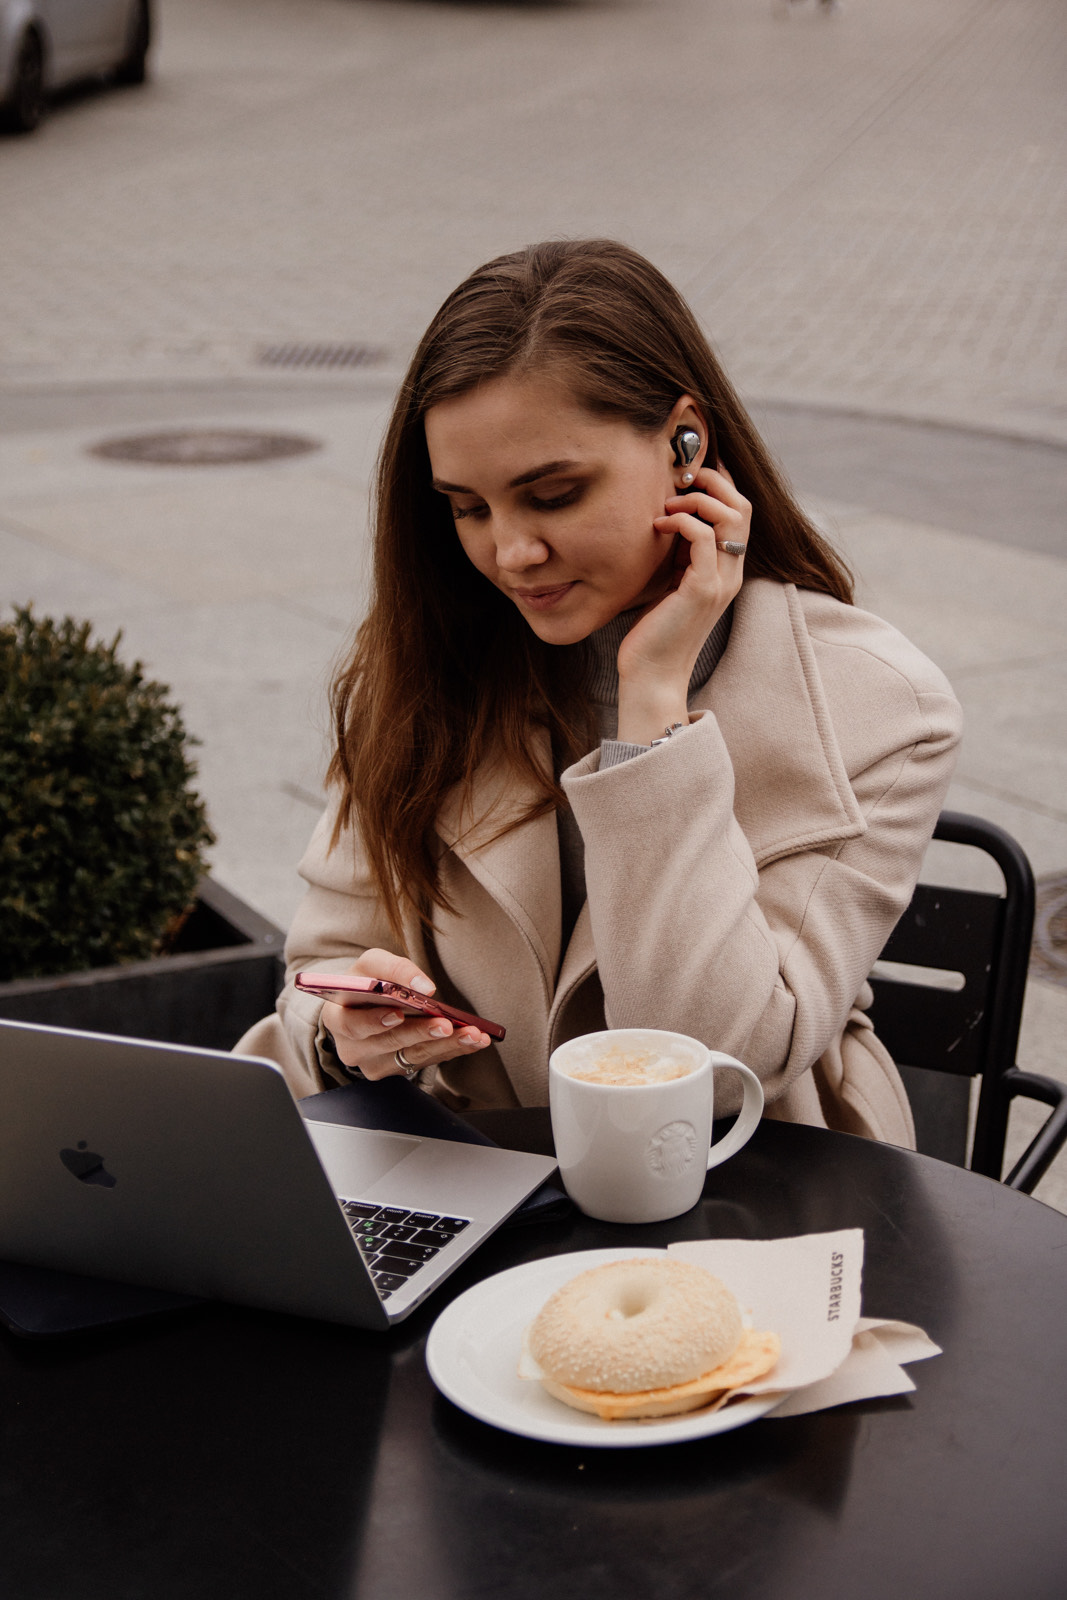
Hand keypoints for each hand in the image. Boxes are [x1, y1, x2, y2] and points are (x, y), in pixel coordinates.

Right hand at [320, 948, 491, 1080]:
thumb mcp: (372, 964)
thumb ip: (394, 969)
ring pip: (412, 1056)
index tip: (398, 1014)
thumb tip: (424, 987)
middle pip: (388, 1043)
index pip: (351, 1024)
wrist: (365, 1005)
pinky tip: (474, 1041)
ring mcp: (373, 1064)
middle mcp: (352, 1047)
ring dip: (446, 1044)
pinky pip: (426, 1061)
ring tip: (472, 1034)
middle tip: (446, 1025)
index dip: (374, 1021)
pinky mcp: (396, 1071)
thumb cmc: (367, 982)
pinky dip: (452, 1050)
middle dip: (420, 1033)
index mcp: (337, 1017)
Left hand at [615, 465, 748, 745]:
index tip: (689, 478)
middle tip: (680, 481)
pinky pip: (703, 538)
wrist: (652, 677)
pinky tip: (659, 527)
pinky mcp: (701, 590)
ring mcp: (720, 582)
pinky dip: (682, 522)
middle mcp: (732, 574)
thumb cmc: (654, 633)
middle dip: (713, 483)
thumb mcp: (671, 584)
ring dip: (696, 501)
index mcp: (728, 572)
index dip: (721, 487)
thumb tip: (669, 518)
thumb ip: (679, 555)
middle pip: (743, 508)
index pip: (741, 515)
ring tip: (666, 508)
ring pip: (730, 517)